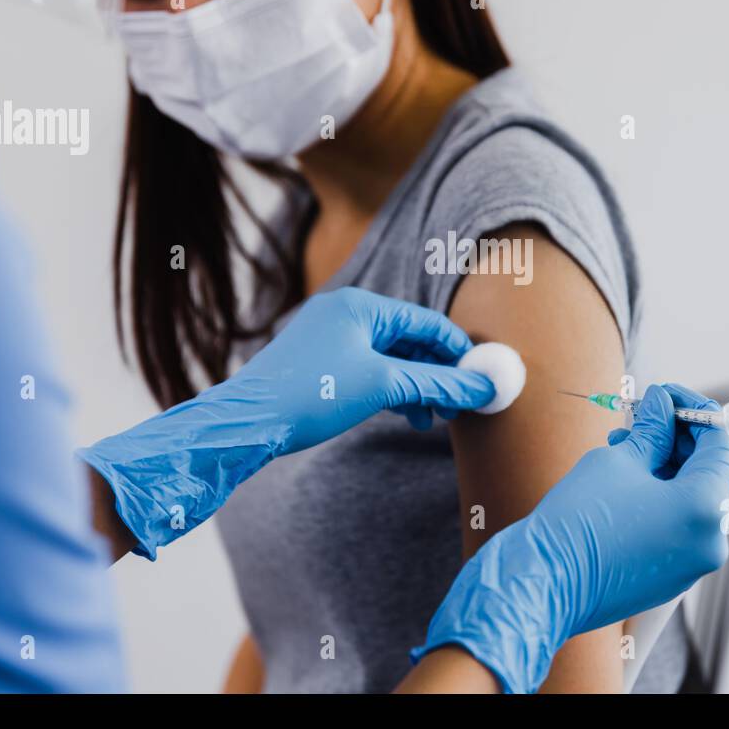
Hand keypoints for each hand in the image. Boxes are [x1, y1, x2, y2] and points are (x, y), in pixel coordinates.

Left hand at [79, 288, 495, 558]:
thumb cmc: (310, 395)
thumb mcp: (383, 387)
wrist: (245, 423)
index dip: (459, 353)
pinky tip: (404, 415)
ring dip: (416, 387)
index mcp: (360, 305)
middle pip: (410, 340)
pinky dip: (391, 390)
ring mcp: (330, 338)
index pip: (427, 323)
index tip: (480, 381)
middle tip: (458, 407)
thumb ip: (437, 384)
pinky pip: (370, 369)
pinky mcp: (320, 362)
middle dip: (437, 374)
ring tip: (430, 420)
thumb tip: (483, 387)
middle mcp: (345, 313)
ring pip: (391, 359)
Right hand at [413, 383, 728, 692]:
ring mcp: (692, 564)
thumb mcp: (618, 459)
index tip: (669, 395)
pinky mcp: (671, 577)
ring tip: (624, 448)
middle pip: (709, 473)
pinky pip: (678, 527)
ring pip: (693, 500)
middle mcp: (709, 540)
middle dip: (679, 440)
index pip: (719, 445)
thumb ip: (652, 430)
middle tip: (646, 417)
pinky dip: (661, 499)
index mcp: (704, 508)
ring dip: (666, 468)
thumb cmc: (578, 521)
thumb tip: (663, 405)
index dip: (695, 411)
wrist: (545, 582)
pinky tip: (626, 481)